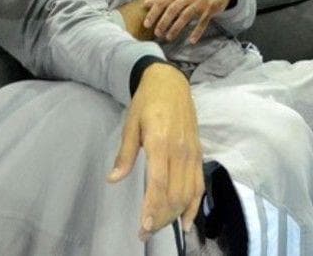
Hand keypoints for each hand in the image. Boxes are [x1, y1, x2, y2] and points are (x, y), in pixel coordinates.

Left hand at [107, 64, 203, 239]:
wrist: (170, 81)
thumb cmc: (147, 101)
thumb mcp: (131, 123)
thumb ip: (125, 153)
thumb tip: (113, 179)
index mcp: (160, 141)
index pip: (159, 182)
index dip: (152, 208)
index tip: (143, 228)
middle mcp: (180, 150)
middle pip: (175, 193)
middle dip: (161, 218)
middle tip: (144, 232)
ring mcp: (192, 152)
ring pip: (188, 192)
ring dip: (175, 214)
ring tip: (159, 227)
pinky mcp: (199, 152)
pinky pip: (199, 184)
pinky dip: (195, 205)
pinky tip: (187, 221)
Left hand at [142, 0, 230, 43]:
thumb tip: (145, 4)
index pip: (163, 1)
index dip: (154, 13)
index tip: (146, 24)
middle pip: (174, 8)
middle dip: (164, 21)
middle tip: (157, 33)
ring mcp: (201, 1)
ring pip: (187, 15)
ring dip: (177, 27)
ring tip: (169, 38)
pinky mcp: (211, 8)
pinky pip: (203, 21)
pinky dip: (197, 31)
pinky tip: (191, 41)